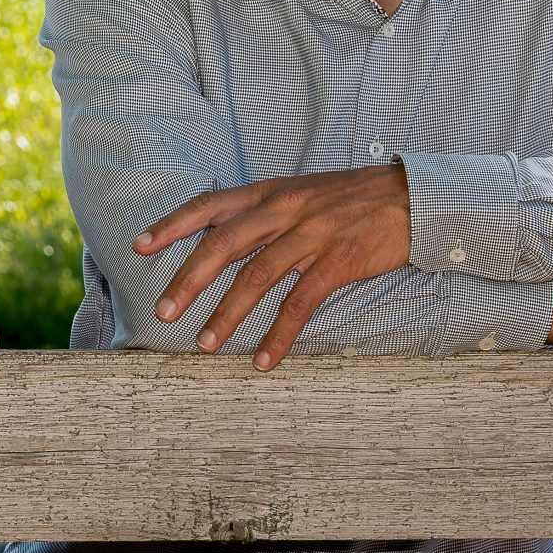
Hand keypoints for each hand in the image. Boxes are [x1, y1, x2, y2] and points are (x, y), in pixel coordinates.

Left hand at [136, 165, 411, 368]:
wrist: (413, 196)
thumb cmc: (354, 198)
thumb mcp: (303, 193)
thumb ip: (267, 211)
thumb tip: (229, 236)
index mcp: (270, 192)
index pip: (209, 205)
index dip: (172, 225)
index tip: (139, 246)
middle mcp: (283, 209)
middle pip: (223, 244)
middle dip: (188, 279)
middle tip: (162, 312)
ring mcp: (311, 234)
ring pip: (256, 277)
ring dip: (226, 314)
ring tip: (205, 345)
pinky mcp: (338, 260)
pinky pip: (300, 303)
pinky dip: (279, 335)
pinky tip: (264, 360)